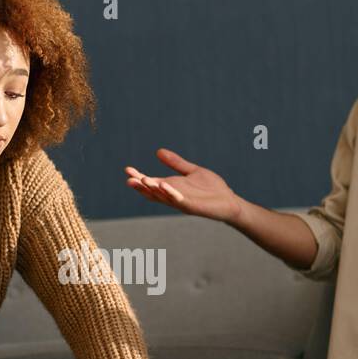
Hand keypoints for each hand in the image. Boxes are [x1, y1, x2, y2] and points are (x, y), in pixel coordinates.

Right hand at [124, 148, 241, 222]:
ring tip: (143, 180)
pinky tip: (164, 185)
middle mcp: (173, 196)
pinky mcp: (192, 206)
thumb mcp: (191, 171)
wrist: (229, 201)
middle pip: (153, 192)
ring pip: (163, 197)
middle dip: (141, 186)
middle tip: (129, 178)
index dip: (139, 177)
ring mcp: (182, 202)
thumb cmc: (211, 188)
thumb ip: (176, 163)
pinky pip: (179, 200)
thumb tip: (158, 151)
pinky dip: (171, 193)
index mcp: (171, 187)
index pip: (151, 183)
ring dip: (153, 190)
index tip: (128, 169)